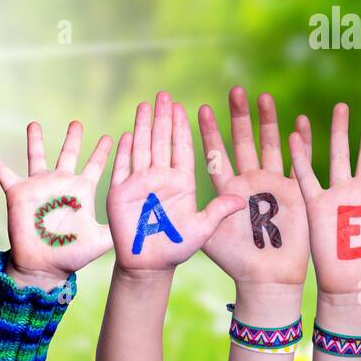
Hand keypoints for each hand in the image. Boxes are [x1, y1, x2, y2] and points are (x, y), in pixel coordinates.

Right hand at [0, 120, 113, 287]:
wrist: (44, 266)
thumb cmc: (73, 255)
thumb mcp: (102, 240)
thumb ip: (119, 226)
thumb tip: (143, 220)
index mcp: (81, 191)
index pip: (96, 165)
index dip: (103, 151)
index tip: (112, 136)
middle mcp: (61, 183)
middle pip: (68, 153)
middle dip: (73, 138)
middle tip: (77, 122)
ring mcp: (39, 186)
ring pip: (37, 156)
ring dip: (35, 140)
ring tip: (33, 124)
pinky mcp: (18, 194)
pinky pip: (4, 173)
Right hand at [108, 92, 244, 273]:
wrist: (149, 265)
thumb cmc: (177, 248)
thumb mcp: (203, 230)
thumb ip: (218, 212)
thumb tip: (240, 198)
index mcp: (181, 182)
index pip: (182, 147)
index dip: (181, 127)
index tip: (183, 106)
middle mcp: (160, 178)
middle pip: (161, 141)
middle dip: (162, 118)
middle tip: (163, 95)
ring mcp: (139, 183)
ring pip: (141, 148)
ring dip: (142, 126)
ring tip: (145, 105)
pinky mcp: (120, 192)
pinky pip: (122, 167)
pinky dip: (124, 151)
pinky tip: (126, 134)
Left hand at [199, 87, 309, 286]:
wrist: (266, 278)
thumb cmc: (235, 261)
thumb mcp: (211, 236)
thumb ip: (208, 213)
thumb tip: (202, 194)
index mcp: (225, 189)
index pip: (214, 154)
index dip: (209, 132)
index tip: (201, 108)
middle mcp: (247, 181)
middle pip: (242, 142)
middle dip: (239, 117)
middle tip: (235, 90)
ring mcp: (270, 184)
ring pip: (268, 145)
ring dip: (267, 121)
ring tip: (263, 96)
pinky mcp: (293, 192)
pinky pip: (298, 163)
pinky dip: (301, 144)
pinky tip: (299, 122)